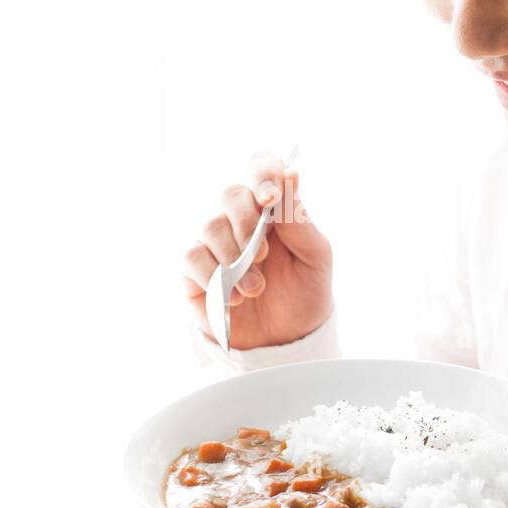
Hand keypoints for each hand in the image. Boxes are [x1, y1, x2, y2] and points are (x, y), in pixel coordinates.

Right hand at [182, 149, 332, 350]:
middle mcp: (240, 218)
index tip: (270, 199)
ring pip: (210, 226)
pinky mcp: (194, 269)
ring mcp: (215, 242)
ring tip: (255, 289)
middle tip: (264, 255)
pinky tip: (234, 298)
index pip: (262, 167)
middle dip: (247, 223)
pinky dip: (213, 276)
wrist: (286, 340)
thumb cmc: (304, 293)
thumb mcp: (315, 258)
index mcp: (273, 207)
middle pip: (230, 194)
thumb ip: (300, 219)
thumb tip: (292, 174)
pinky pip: (191, 256)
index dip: (263, 173)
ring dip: (235, 259)